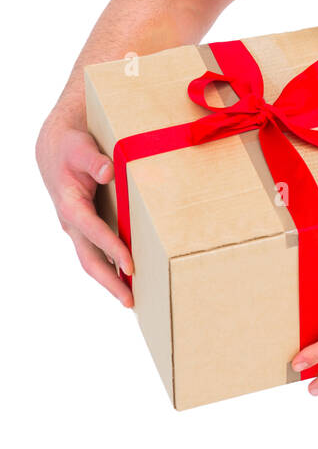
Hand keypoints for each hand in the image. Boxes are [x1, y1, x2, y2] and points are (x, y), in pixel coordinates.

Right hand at [35, 117, 133, 306]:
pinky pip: (96, 252)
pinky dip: (110, 267)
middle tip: (130, 301)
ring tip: (131, 299)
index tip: (130, 266)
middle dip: (109, 282)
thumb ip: (95, 160)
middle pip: (89, 259)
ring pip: (92, 260)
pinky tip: (126, 277)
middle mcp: (72, 222)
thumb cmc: (71, 148)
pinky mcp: (84, 228)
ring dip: (110, 281)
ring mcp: (77, 228)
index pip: (94, 232)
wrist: (55, 148)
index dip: (112, 249)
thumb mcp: (82, 148)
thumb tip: (109, 172)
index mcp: (71, 204)